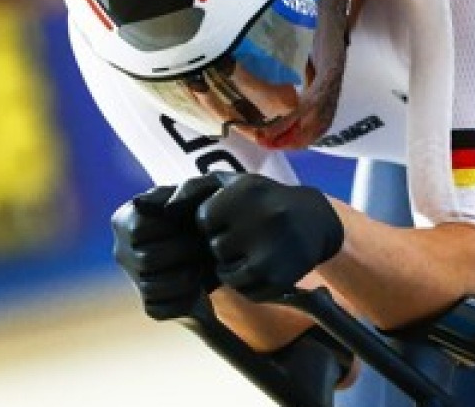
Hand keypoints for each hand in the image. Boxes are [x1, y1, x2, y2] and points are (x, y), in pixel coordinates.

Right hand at [110, 176, 223, 319]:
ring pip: (153, 286)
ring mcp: (134, 281)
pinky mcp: (151, 306)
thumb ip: (182, 190)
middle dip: (182, 252)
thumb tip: (156, 205)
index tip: (192, 223)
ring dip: (185, 276)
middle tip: (203, 247)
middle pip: (147, 259)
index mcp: (124, 220)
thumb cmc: (203, 217)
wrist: (218, 251)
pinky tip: (198, 286)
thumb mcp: (196, 195)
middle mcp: (122, 252)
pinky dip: (185, 298)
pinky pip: (162, 309)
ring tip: (202, 265)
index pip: (138, 229)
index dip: (169, 228)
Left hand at [196, 173, 343, 301]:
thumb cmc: (263, 200)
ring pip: (226, 271)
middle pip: (216, 246)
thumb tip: (159, 206)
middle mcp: (263, 218)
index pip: (205, 219)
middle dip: (226, 243)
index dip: (216, 221)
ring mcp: (273, 251)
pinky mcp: (280, 278)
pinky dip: (249, 283)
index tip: (235, 215)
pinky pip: (245, 290)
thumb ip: (192, 188)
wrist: (315, 221)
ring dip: (234, 265)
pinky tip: (265, 265)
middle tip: (249, 233)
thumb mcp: (232, 183)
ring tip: (256, 250)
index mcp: (248, 191)